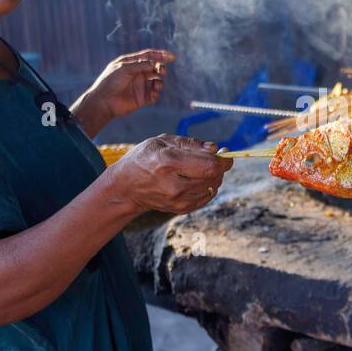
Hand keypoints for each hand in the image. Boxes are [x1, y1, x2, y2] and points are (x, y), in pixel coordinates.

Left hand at [84, 49, 175, 120]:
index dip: (161, 55)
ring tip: (156, 84)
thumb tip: (156, 63)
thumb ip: (141, 64)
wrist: (104, 101)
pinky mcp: (143, 98)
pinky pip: (155, 94)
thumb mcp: (125, 68)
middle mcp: (138, 73)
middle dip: (161, 68)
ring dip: (160, 81)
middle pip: (155, 68)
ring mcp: (141, 85)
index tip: (172, 57)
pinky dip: (157, 92)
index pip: (149, 56)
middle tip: (161, 70)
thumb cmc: (111, 81)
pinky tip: (153, 93)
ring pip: (158, 81)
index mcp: (132, 63)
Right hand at [105, 134, 231, 214]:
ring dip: (213, 177)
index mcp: (168, 162)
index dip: (223, 160)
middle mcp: (173, 184)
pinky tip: (196, 180)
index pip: (209, 165)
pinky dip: (207, 187)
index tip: (225, 154)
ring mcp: (177, 200)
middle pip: (213, 177)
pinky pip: (206, 198)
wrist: (126, 187)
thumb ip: (190, 143)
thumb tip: (215, 148)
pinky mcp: (180, 209)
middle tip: (213, 159)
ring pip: (212, 187)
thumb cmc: (144, 159)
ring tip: (200, 168)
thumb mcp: (162, 141)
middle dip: (219, 167)